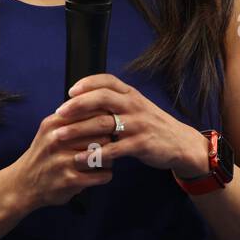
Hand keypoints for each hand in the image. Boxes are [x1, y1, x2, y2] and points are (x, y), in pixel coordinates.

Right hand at [7, 109, 116, 209]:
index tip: (109, 126)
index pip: (91, 112)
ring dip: (109, 159)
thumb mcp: (50, 131)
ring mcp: (63, 160)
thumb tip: (102, 106)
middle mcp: (58, 139)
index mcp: (54, 123)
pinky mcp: (69, 180)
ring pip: (105, 154)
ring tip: (103, 161)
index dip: (106, 118)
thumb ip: (71, 118)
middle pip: (102, 133)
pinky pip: (102, 175)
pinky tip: (98, 175)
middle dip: (110, 140)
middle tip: (109, 146)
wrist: (22, 184)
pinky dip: (105, 175)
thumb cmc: (43, 155)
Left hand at [54, 73, 210, 176]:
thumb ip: (114, 102)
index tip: (70, 91)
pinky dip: (94, 154)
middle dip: (77, 105)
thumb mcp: (135, 107)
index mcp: (131, 95)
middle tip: (59, 113)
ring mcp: (137, 125)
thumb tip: (82, 100)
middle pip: (101, 98)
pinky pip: (113, 149)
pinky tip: (79, 159)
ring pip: (103, 124)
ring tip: (60, 136)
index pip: (107, 80)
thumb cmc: (151, 125)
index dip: (87, 83)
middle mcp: (133, 106)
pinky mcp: (140, 144)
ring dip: (78, 130)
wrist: (180, 143)